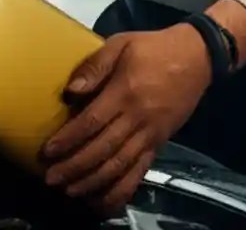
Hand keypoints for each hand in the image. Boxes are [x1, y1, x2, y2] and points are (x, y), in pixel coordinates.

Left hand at [41, 24, 212, 214]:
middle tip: (51, 178)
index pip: (91, 122)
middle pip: (102, 149)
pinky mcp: (160, 144)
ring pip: (119, 166)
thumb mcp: (121, 43)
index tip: (48, 151)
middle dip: (74, 167)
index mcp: (124, 92)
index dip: (68, 139)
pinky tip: (104, 201)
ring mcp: (151, 134)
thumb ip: (95, 65)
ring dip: (93, 182)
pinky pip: (140, 172)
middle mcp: (137, 118)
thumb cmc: (153, 48)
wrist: (197, 57)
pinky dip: (122, 190)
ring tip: (70, 191)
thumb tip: (71, 91)